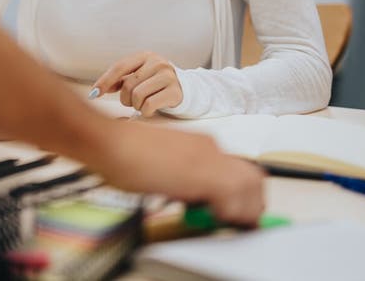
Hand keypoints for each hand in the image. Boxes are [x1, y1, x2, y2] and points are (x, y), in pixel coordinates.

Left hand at [92, 51, 182, 114]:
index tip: (93, 94)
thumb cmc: (154, 83)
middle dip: (125, 98)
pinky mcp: (175, 92)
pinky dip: (145, 111)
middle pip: (128, 85)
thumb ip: (118, 81)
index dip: (104, 81)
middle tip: (131, 102)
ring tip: (142, 104)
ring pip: (138, 96)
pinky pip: (149, 106)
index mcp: (145, 56)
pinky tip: (150, 109)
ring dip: (136, 105)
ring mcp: (168, 76)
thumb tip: (96, 90)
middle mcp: (158, 63)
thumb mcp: (138, 76)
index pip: (120, 67)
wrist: (185, 89)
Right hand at [94, 120, 264, 225]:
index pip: (238, 170)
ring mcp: (209, 158)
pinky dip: (229, 212)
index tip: (235, 210)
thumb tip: (191, 196)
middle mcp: (210, 147)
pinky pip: (234, 197)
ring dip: (243, 208)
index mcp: (201, 144)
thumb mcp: (162, 163)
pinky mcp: (203, 173)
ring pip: (250, 186)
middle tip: (238, 221)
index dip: (241, 193)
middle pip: (253, 177)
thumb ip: (182, 176)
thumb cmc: (124, 152)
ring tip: (225, 221)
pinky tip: (209, 217)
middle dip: (251, 202)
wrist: (112, 141)